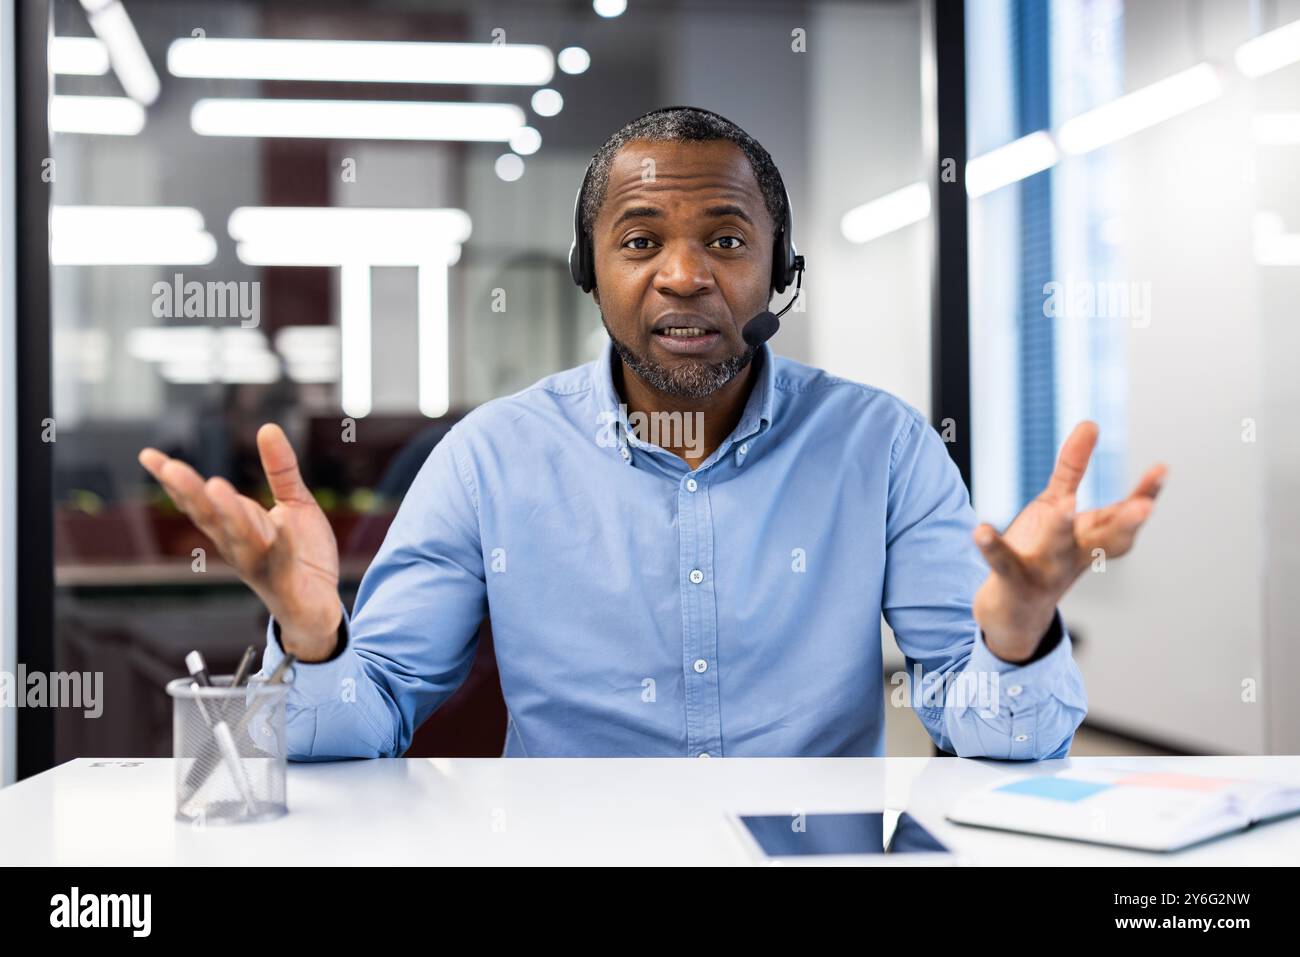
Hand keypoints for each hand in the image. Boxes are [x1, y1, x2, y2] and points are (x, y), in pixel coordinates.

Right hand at [138, 424, 342, 660]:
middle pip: (211, 517)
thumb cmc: (300, 556)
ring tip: (217, 488)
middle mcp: (239, 546)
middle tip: (170, 467)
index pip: (200, 501)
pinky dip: (281, 545)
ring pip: (241, 538)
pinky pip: (283, 561)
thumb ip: (280, 469)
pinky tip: (282, 528)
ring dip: (229, 514)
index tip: (149, 456)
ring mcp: (261, 565)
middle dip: (190, 493)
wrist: (319, 605)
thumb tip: (267, 427)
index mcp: (236, 526)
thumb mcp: (294, 503)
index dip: (175, 480)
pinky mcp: (287, 582)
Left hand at [972, 420, 1165, 662]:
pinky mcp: (1012, 579)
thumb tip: (1090, 423)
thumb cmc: (1043, 552)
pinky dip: (993, 547)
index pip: (1123, 518)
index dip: (1144, 496)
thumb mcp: (1057, 505)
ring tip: (1062, 507)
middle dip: (1125, 524)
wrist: (1013, 612)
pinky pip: (1003, 562)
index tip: (1161, 470)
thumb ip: (1072, 467)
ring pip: (1057, 550)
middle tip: (1144, 508)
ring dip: (1061, 531)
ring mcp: (1046, 570)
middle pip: (1104, 541)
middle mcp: (1075, 557)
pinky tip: (981, 530)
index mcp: (1090, 539)